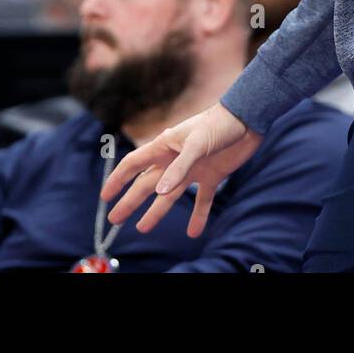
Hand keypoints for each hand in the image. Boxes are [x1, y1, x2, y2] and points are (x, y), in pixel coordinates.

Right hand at [100, 103, 262, 237]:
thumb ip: (179, 168)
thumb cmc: (219, 124)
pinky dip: (198, 216)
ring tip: (143, 229)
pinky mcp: (212, 176)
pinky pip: (202, 201)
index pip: (134, 164)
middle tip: (115, 219)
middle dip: (130, 201)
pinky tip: (193, 232)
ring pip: (169, 195)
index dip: (118, 179)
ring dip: (156, 212)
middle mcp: (175, 159)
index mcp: (165, 146)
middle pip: (147, 184)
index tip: (105, 196)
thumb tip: (159, 193)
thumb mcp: (197, 144)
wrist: (248, 120)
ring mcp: (193, 169)